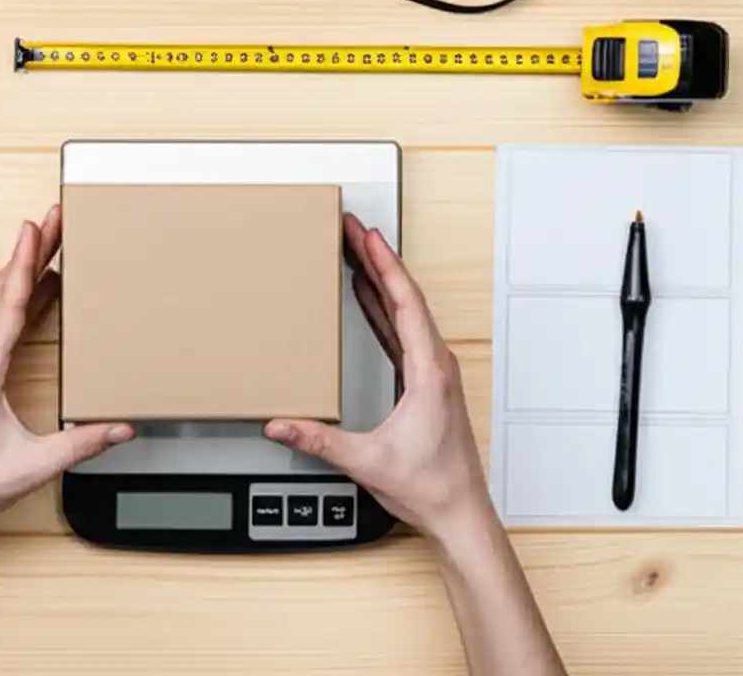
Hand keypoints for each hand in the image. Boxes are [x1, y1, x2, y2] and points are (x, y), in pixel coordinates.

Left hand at [0, 207, 133, 532]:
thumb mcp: (32, 465)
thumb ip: (80, 444)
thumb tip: (121, 426)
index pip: (8, 305)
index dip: (25, 263)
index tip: (35, 227)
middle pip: (5, 293)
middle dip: (32, 253)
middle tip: (55, 218)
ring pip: (0, 305)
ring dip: (25, 272)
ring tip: (51, 243)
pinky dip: (20, 300)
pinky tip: (38, 293)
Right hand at [264, 213, 489, 538]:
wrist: (459, 512)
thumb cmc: (431, 486)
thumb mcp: (367, 461)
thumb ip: (320, 441)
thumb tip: (282, 425)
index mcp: (429, 371)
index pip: (405, 303)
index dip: (384, 265)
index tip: (366, 236)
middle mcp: (435, 365)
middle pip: (404, 298)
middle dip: (377, 261)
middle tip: (352, 230)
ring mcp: (431, 373)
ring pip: (404, 313)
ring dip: (380, 282)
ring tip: (355, 254)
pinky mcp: (424, 384)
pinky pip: (402, 334)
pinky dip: (382, 310)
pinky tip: (365, 301)